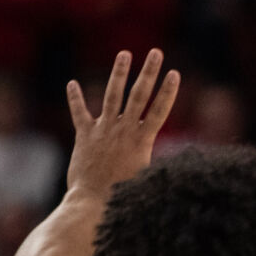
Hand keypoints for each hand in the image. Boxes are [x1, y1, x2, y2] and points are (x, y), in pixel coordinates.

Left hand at [65, 49, 180, 196]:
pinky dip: (75, 99)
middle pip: (139, 95)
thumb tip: (184, 170)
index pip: (159, 110)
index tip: (175, 73)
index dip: (168, 91)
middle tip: (156, 52)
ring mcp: (103, 130)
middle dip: (149, 72)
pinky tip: (71, 83)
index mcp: (142, 140)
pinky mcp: (84, 136)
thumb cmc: (125, 197)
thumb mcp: (149, 180)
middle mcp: (123, 130)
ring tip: (125, 54)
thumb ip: (161, 167)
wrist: (93, 202)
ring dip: (119, 73)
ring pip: (112, 95)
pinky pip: (79, 113)